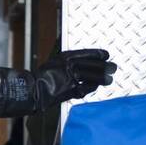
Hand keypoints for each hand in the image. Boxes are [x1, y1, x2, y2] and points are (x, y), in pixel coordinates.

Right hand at [0, 49, 116, 116]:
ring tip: (109, 79)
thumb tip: (80, 62)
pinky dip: (91, 87)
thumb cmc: (41, 77)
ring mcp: (69, 79)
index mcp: (64, 57)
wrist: (31, 90)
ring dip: (101, 78)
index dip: (97, 54)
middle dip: (104, 66)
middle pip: (91, 65)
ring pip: (90, 77)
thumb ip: (67, 63)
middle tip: (113, 67)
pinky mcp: (68, 91)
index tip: (106, 54)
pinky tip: (96, 87)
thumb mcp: (54, 63)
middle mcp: (68, 66)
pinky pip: (84, 89)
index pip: (85, 53)